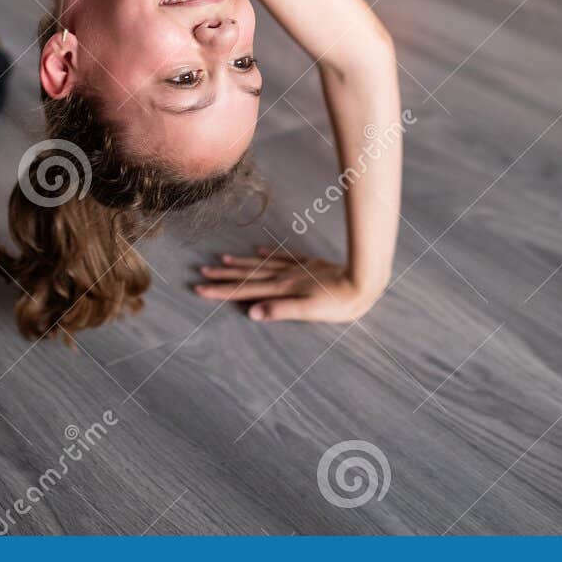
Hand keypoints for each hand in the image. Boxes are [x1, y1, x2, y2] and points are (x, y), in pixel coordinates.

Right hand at [192, 247, 378, 321]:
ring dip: (240, 263)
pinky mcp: (308, 264)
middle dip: (224, 275)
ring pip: (261, 264)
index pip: (245, 291)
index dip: (222, 290)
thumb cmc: (337, 303)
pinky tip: (257, 249)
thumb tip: (251, 312)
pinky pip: (280, 257)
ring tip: (221, 260)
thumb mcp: (308, 312)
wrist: (360, 281)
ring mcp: (295, 269)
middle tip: (202, 272)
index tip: (201, 288)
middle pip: (248, 275)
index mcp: (281, 289)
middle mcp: (284, 277)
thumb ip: (280, 311)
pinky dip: (266, 254)